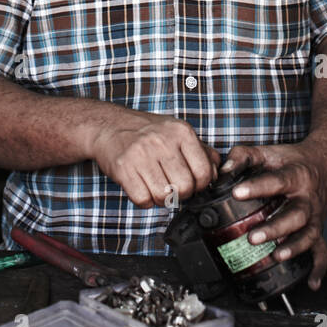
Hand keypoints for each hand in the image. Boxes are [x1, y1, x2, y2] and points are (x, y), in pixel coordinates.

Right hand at [91, 108, 219, 208]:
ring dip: (161, 198)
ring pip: (164, 197)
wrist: (109, 126)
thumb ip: (201, 151)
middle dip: (180, 194)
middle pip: (185, 188)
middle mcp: (163, 141)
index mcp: (181, 132)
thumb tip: (217, 172)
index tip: (191, 183)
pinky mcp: (124, 168)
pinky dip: (144, 200)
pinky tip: (141, 186)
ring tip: (155, 185)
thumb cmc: (147, 131)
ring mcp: (142, 154)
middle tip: (171, 186)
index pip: (204, 172)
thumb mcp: (177, 131)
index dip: (200, 185)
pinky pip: (143, 200)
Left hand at [221, 140, 326, 288]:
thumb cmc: (292, 160)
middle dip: (275, 228)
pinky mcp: (317, 229)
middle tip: (253, 237)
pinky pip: (322, 251)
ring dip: (293, 248)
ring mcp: (315, 216)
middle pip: (295, 215)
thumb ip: (243, 156)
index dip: (257, 187)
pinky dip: (318, 268)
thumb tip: (223, 170)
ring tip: (276, 256)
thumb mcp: (268, 151)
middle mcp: (308, 198)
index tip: (237, 192)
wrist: (323, 164)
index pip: (277, 181)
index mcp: (296, 176)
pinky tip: (311, 282)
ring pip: (308, 235)